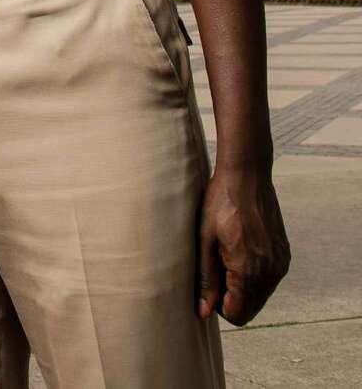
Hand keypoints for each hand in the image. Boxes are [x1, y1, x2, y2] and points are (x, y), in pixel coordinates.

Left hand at [197, 166, 290, 324]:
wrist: (247, 174)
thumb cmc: (219, 202)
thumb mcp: (204, 238)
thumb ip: (206, 279)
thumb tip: (203, 312)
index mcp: (248, 270)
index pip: (238, 315)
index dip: (219, 304)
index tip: (210, 280)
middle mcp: (270, 272)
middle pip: (250, 309)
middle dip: (231, 295)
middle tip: (217, 263)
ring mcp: (280, 264)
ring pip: (260, 296)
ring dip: (243, 285)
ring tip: (227, 252)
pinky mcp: (284, 255)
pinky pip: (269, 280)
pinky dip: (255, 274)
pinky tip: (241, 246)